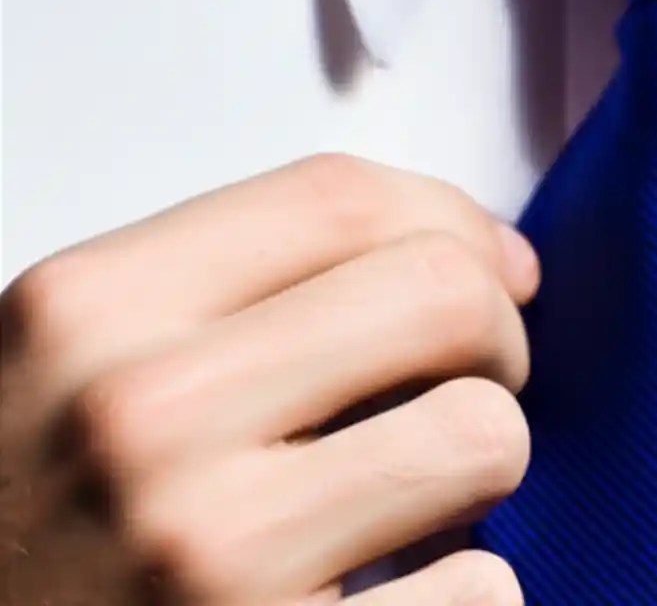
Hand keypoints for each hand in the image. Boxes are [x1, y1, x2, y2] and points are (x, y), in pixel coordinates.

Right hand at [0, 155, 538, 604]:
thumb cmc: (48, 513)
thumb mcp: (88, 361)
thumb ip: (250, 288)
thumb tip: (487, 260)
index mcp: (92, 310)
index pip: (341, 199)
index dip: (458, 222)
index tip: (499, 269)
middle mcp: (143, 418)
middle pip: (442, 294)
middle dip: (499, 335)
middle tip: (475, 380)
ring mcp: (209, 551)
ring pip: (485, 436)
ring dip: (485, 464)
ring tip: (427, 492)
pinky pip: (482, 591)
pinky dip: (469, 590)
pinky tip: (402, 593)